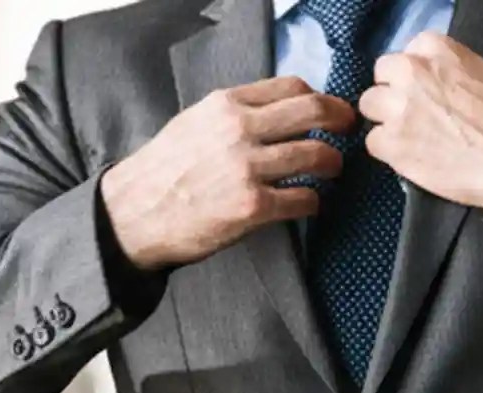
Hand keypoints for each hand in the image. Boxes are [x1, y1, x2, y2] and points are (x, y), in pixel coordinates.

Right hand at [101, 76, 356, 270]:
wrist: (134, 214)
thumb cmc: (164, 170)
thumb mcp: (194, 122)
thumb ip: (235, 113)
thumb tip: (278, 111)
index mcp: (226, 104)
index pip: (291, 87)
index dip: (319, 97)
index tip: (327, 108)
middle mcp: (239, 130)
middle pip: (313, 111)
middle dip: (340, 119)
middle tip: (348, 131)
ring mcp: (247, 168)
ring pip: (317, 154)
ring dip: (333, 163)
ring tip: (331, 170)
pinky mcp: (253, 206)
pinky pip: (304, 199)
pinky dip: (313, 201)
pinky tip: (308, 203)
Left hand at [358, 31, 482, 222]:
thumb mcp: (480, 72)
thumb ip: (446, 70)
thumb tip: (430, 83)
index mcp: (435, 48)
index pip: (404, 56)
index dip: (411, 78)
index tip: (424, 94)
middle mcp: (412, 71)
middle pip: (381, 76)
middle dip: (392, 94)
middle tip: (412, 116)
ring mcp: (398, 106)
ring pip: (369, 107)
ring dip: (385, 121)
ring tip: (410, 139)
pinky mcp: (392, 142)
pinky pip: (373, 142)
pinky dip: (389, 152)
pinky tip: (412, 158)